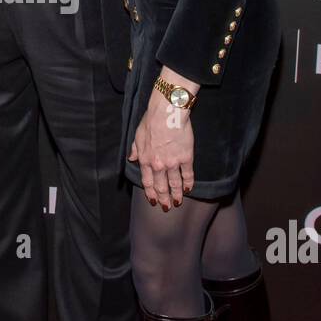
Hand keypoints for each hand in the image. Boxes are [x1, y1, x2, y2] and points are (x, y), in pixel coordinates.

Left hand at [129, 84, 193, 208]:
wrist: (166, 113)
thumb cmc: (151, 121)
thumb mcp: (137, 135)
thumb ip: (135, 149)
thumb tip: (132, 158)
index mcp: (145, 160)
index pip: (148, 182)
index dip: (151, 193)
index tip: (154, 200)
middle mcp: (158, 165)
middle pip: (161, 186)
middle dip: (164, 198)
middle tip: (167, 207)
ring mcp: (173, 163)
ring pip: (175, 184)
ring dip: (176, 195)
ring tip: (178, 202)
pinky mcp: (186, 158)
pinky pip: (188, 175)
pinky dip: (189, 183)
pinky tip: (189, 189)